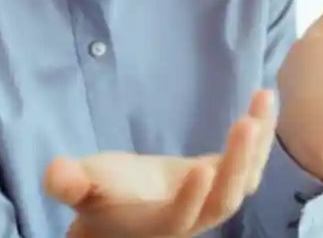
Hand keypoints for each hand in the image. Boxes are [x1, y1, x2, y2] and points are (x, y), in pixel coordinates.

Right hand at [44, 90, 276, 237]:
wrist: (126, 210)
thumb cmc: (98, 199)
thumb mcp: (79, 188)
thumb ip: (68, 182)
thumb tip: (56, 173)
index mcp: (158, 225)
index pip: (180, 218)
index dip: (190, 199)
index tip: (201, 169)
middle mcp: (194, 218)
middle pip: (225, 200)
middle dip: (237, 163)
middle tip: (245, 124)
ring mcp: (213, 199)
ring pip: (246, 178)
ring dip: (258, 141)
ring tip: (264, 98)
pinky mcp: (223, 178)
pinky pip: (251, 160)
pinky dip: (262, 131)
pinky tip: (266, 98)